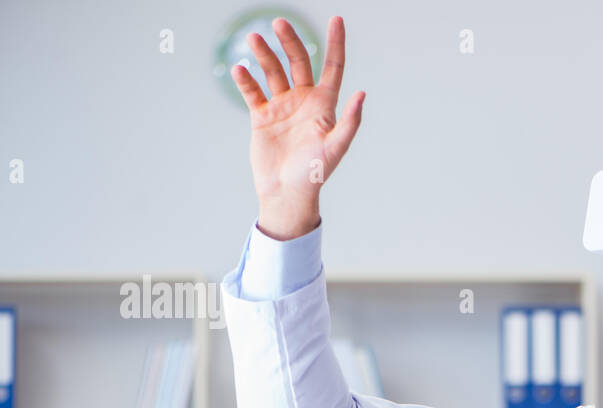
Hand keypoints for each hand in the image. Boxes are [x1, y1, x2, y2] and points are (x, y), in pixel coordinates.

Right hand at [230, 16, 364, 238]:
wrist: (287, 193)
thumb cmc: (315, 174)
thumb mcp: (335, 148)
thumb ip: (349, 122)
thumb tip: (362, 94)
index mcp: (325, 105)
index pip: (333, 67)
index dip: (336, 43)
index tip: (337, 18)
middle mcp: (304, 101)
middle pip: (298, 62)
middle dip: (290, 41)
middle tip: (279, 23)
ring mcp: (282, 106)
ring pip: (273, 72)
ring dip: (264, 54)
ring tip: (254, 39)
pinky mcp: (262, 116)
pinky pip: (252, 91)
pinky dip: (245, 80)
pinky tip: (240, 69)